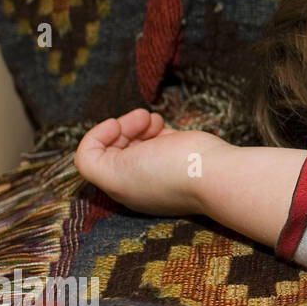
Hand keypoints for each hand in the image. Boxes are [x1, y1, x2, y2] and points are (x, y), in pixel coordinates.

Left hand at [74, 108, 228, 216]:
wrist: (215, 173)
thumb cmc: (165, 174)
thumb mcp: (115, 173)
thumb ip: (91, 161)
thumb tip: (97, 145)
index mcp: (119, 187)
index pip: (92, 158)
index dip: (99, 136)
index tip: (116, 124)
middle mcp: (137, 179)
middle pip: (114, 146)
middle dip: (122, 127)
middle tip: (140, 118)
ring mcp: (158, 167)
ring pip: (135, 140)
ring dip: (138, 124)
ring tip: (153, 120)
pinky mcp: (178, 156)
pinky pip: (158, 138)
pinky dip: (156, 127)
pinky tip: (164, 125)